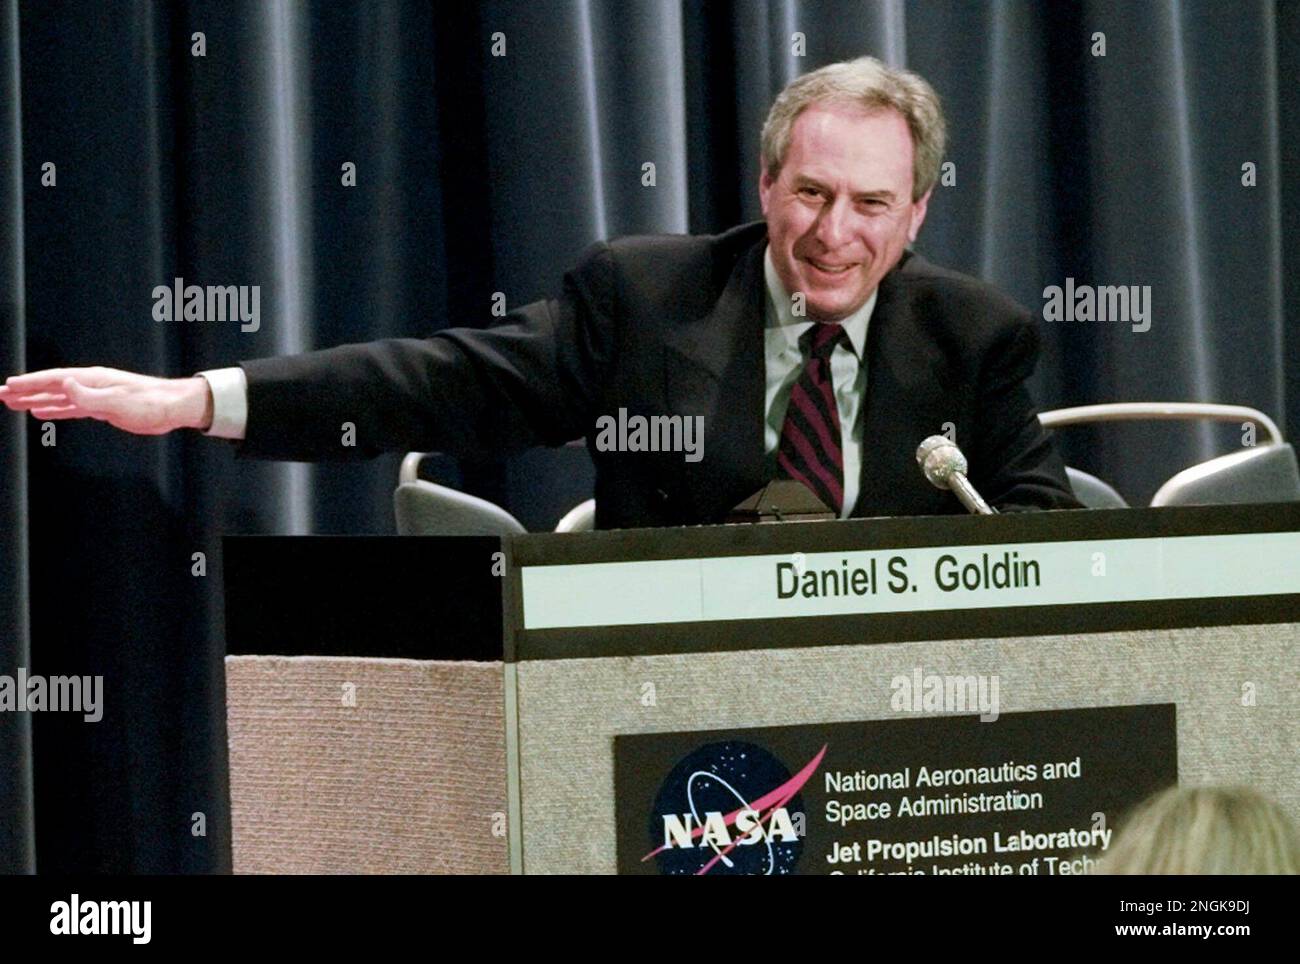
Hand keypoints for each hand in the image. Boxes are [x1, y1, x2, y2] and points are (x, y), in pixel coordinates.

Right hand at [0, 367, 212, 434]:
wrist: (174, 407)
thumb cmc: (150, 403)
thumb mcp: (119, 402)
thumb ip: (90, 396)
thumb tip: (65, 384)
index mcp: (92, 379)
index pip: (54, 379)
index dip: (30, 383)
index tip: (8, 387)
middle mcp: (90, 384)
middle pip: (50, 386)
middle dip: (25, 391)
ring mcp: (96, 395)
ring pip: (58, 397)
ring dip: (35, 400)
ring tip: (12, 404)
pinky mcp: (103, 408)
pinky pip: (71, 408)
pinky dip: (54, 410)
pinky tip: (41, 413)